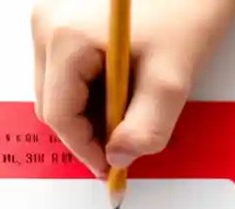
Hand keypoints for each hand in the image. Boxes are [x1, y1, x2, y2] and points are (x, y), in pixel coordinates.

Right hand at [30, 0, 234, 175]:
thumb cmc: (187, 3)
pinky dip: (91, 82)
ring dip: (90, 106)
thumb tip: (118, 157)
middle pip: (53, 101)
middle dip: (87, 129)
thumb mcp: (171, 76)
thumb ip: (145, 128)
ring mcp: (51, 14)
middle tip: (124, 141)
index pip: (59, 115)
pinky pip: (65, 63)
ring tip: (131, 104)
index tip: (111, 166)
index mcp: (64, 36)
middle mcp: (46, 22)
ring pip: (58, 85)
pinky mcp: (63, 11)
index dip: (86, 149)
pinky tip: (123, 79)